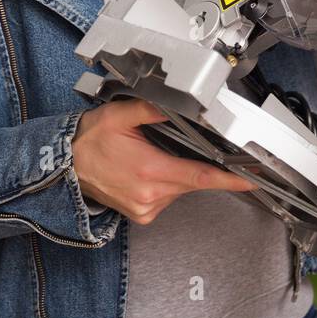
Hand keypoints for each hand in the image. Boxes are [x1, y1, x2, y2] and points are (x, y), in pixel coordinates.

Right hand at [72, 99, 254, 224]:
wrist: (66, 168)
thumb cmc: (90, 142)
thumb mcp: (120, 115)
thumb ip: (152, 108)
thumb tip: (179, 102)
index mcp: (150, 170)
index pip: (201, 177)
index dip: (229, 180)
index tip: (250, 181)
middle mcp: (151, 194)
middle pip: (192, 180)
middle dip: (193, 162)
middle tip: (170, 146)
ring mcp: (146, 207)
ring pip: (180, 187)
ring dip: (175, 171)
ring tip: (149, 156)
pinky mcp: (142, 215)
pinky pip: (167, 197)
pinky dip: (165, 183)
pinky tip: (146, 170)